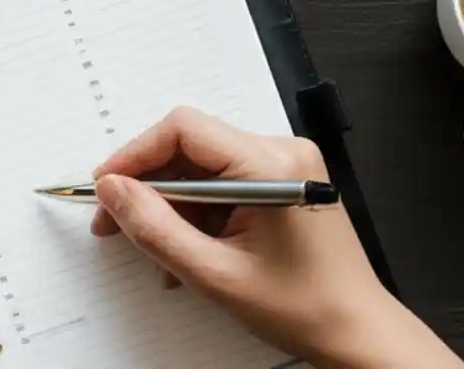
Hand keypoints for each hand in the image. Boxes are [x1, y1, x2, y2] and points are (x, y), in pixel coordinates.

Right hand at [92, 107, 463, 368]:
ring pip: (201, 168)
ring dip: (170, 207)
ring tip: (154, 253)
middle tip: (113, 223)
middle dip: (148, 185)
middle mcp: (281, 152)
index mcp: (271, 165)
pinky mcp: (282, 183)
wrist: (359, 334)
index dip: (134, 154)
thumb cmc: (303, 308)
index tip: (105, 188)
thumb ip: (155, 227)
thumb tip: (111, 189)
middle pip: (190, 147)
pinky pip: (222, 183)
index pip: (183, 129)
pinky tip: (185, 252)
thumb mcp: (214, 274)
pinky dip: (196, 214)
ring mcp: (285, 166)